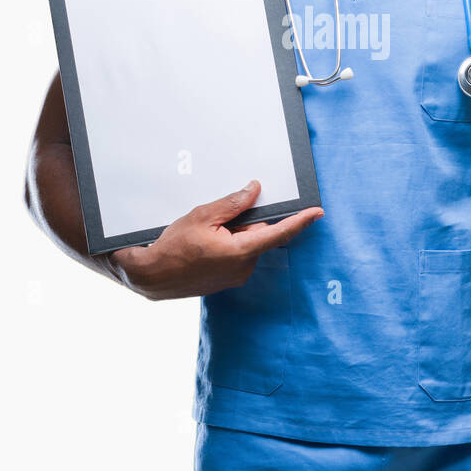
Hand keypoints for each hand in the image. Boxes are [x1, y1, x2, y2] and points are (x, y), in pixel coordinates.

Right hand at [107, 180, 322, 300]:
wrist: (153, 276)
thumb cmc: (173, 248)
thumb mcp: (203, 216)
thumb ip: (234, 203)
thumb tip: (254, 190)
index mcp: (241, 251)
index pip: (279, 233)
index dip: (300, 222)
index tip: (317, 213)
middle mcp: (243, 268)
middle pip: (258, 234)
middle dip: (244, 221)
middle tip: (218, 219)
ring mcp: (236, 276)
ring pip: (246, 244)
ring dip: (234, 234)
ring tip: (206, 233)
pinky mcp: (228, 280)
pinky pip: (237, 255)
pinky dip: (227, 244)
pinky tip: (206, 243)